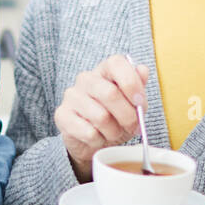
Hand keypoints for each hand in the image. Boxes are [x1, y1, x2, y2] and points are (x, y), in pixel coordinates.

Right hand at [55, 54, 150, 181]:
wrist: (94, 141)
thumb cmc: (116, 117)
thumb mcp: (132, 103)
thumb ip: (138, 87)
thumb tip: (142, 70)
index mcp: (104, 70)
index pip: (116, 63)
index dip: (131, 83)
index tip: (140, 102)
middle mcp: (86, 79)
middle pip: (110, 94)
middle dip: (128, 116)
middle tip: (132, 126)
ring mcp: (71, 96)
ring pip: (101, 117)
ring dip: (114, 132)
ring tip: (114, 133)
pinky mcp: (62, 115)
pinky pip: (88, 132)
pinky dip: (99, 141)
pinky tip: (98, 138)